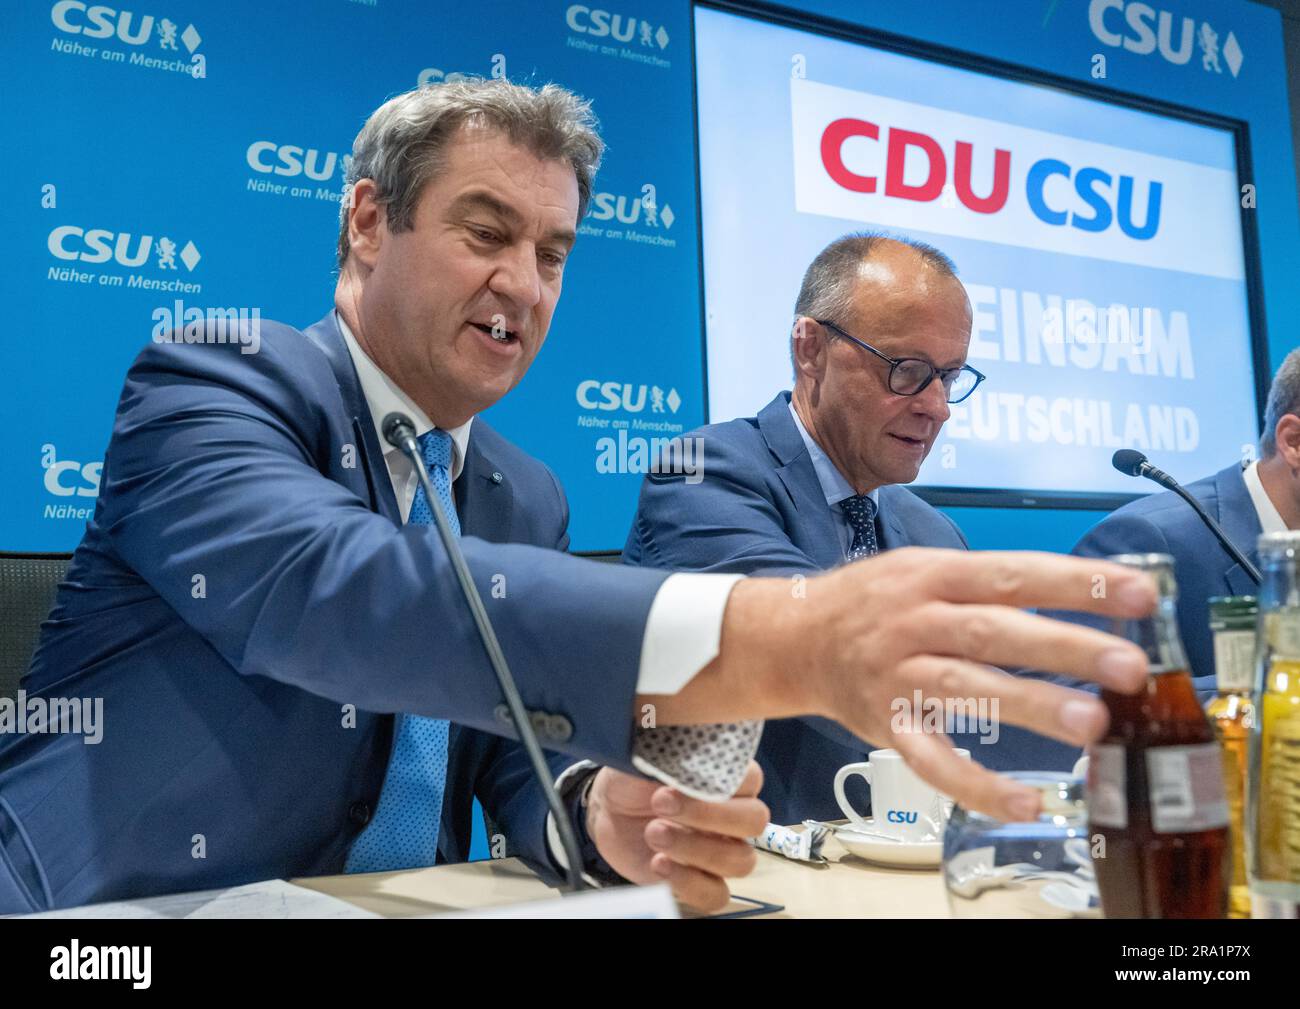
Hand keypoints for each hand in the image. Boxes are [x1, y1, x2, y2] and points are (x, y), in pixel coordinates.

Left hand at [585, 761, 767, 912]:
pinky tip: (658, 863)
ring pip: (740, 861)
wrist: (609, 809)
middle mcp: (733, 816)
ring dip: (695, 849)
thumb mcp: (646, 755)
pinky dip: (689, 883)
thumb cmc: (635, 776)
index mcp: (729, 780)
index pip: (751, 779)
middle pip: (754, 821)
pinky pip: (716, 895)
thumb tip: (683, 754)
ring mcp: (720, 851)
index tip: (676, 775)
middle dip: (708, 814)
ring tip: (653, 833)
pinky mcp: (700, 882)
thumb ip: (671, 754)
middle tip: (661, 804)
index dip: (721, 780)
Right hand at [649, 549, 1157, 823]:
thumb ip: (992, 583)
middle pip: (995, 632)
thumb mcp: (924, 567)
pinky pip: (930, 759)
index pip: (1014, 574)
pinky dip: (974, 783)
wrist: (795, 638)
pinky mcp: (886, 724)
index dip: (1076, 583)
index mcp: (934, 575)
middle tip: (1131, 667)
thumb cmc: (875, 602)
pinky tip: (1024, 800)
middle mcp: (915, 621)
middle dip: (1065, 647)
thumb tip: (1084, 595)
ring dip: (1030, 706)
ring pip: (967, 690)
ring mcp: (897, 674)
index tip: (1140, 595)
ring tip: (1092, 725)